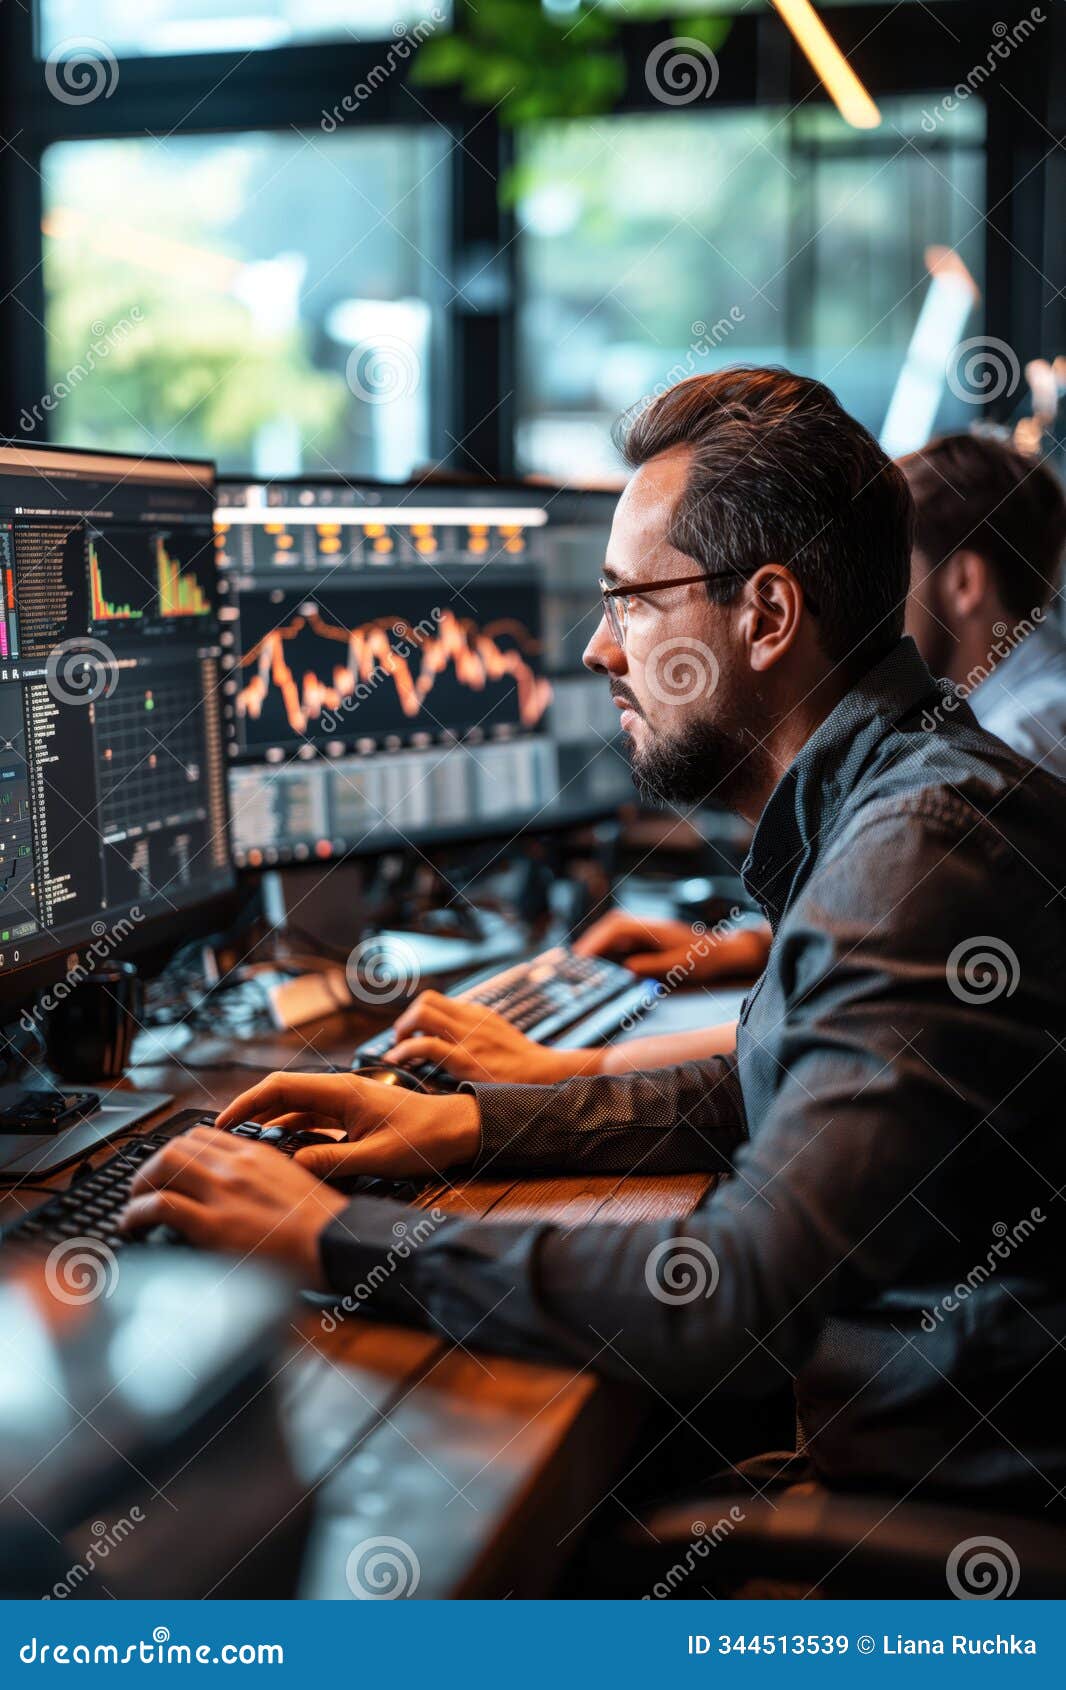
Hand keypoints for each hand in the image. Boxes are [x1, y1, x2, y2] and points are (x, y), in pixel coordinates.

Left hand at [119, 1127, 348, 1284]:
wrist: (336, 1245)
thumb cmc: (323, 1227)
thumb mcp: (294, 1185)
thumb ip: (264, 1180)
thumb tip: (240, 1193)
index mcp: (258, 1155)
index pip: (205, 1136)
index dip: (179, 1151)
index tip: (171, 1167)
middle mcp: (237, 1165)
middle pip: (177, 1146)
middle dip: (153, 1165)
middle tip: (146, 1187)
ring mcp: (224, 1192)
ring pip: (163, 1165)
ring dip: (141, 1184)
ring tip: (136, 1203)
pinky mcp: (213, 1224)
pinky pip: (161, 1205)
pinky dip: (137, 1212)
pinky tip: (132, 1224)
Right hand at [213, 1070, 481, 1180]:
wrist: (460, 1129)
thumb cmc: (427, 1138)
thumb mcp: (377, 1156)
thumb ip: (332, 1160)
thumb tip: (293, 1166)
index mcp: (343, 1091)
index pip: (281, 1087)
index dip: (247, 1103)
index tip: (222, 1121)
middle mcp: (341, 1091)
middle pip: (284, 1096)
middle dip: (252, 1113)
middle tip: (225, 1137)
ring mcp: (348, 1102)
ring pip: (298, 1109)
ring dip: (273, 1125)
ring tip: (248, 1148)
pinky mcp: (355, 1116)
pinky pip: (315, 1120)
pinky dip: (295, 1133)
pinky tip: (287, 1153)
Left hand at [387, 990, 597, 1083]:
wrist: (544, 1074)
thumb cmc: (521, 1062)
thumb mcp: (497, 1035)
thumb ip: (474, 1030)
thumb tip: (447, 1037)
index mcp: (476, 1013)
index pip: (436, 1000)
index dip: (416, 1015)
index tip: (411, 1034)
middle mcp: (470, 1019)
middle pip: (425, 999)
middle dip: (405, 1019)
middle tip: (401, 1040)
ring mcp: (467, 1037)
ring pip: (421, 1013)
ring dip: (402, 1030)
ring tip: (398, 1050)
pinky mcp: (465, 1059)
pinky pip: (425, 1045)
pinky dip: (403, 1050)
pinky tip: (397, 1061)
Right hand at [574, 910, 769, 982]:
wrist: (723, 952)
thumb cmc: (706, 957)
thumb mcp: (681, 965)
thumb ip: (653, 966)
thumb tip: (627, 969)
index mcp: (653, 927)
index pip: (618, 926)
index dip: (597, 938)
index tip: (583, 954)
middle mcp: (647, 926)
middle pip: (611, 927)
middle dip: (592, 941)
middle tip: (575, 962)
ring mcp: (647, 933)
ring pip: (615, 934)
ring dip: (599, 947)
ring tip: (582, 967)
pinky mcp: (649, 942)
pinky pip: (624, 943)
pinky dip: (609, 953)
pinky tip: (602, 968)